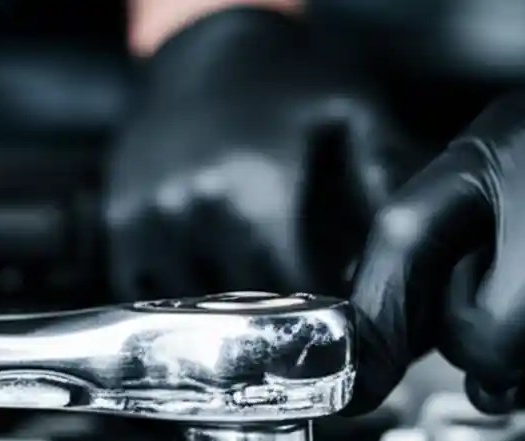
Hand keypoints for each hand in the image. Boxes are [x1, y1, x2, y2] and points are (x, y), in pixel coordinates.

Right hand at [106, 7, 416, 298]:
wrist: (204, 35)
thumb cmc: (286, 76)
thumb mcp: (352, 113)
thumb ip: (383, 184)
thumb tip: (404, 259)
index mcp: (253, 189)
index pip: (294, 294)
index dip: (324, 315)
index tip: (340, 318)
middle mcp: (193, 208)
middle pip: (245, 311)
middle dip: (283, 320)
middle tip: (306, 312)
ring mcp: (149, 218)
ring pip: (195, 312)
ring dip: (231, 318)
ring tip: (262, 296)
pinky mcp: (120, 222)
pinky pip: (150, 294)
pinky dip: (183, 302)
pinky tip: (216, 280)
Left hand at [350, 93, 524, 412]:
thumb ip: (470, 266)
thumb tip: (388, 341)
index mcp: (504, 142)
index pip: (401, 227)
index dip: (373, 316)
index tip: (357, 378)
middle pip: (445, 290)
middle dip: (464, 348)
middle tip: (503, 356)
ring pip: (499, 331)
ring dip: (522, 368)